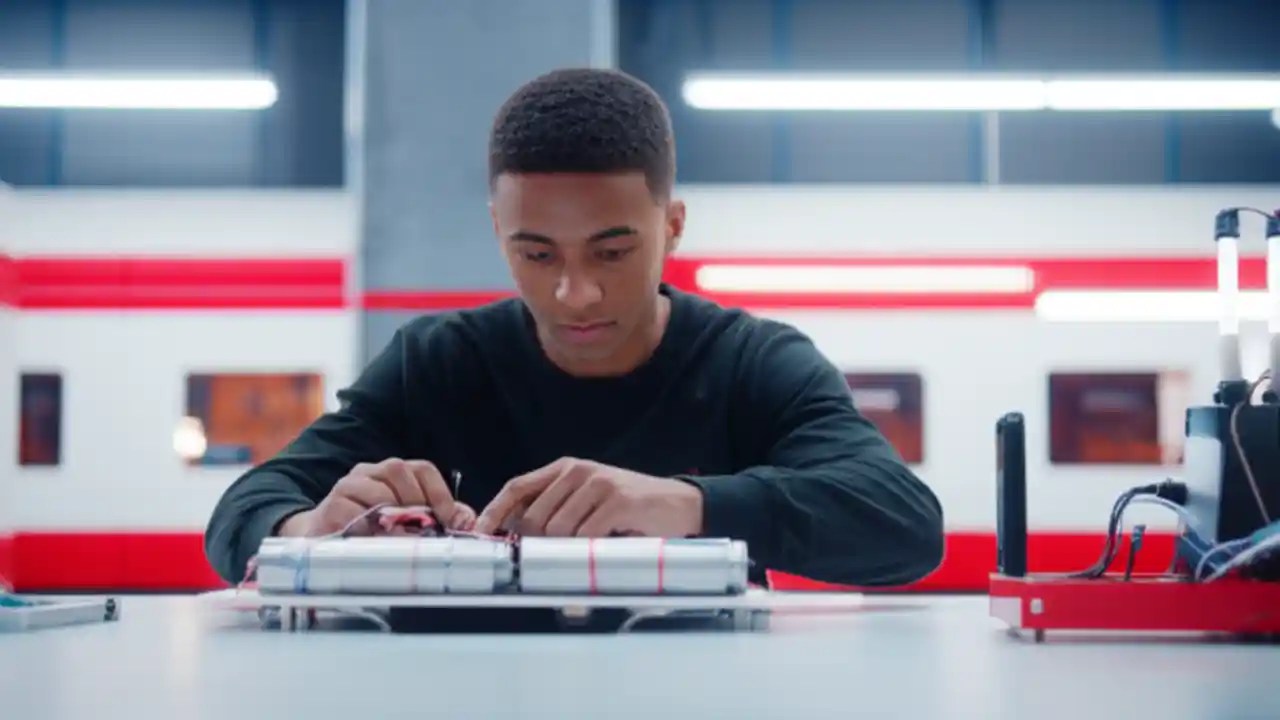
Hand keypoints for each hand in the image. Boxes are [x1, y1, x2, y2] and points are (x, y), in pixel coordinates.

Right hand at [277, 458, 475, 536]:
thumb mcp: (404, 521)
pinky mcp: (331, 507)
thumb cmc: (369, 529)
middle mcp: (368, 472)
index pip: (421, 469)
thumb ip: (436, 517)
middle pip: (398, 471)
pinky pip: (354, 512)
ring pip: (378, 489)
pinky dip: (371, 528)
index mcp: (389, 473)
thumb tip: (465, 520)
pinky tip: (378, 540)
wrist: (321, 539)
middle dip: (417, 501)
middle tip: (425, 529)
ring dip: (396, 515)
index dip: (440, 493)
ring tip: (405, 537)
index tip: (450, 519)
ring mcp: (347, 487)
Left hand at [474, 457, 702, 537]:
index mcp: (566, 468)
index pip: (518, 486)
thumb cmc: (629, 507)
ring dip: (567, 548)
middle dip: (537, 542)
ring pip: (557, 529)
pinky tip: (603, 544)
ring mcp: (598, 484)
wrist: (678, 503)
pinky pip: (584, 535)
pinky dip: (588, 549)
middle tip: (555, 555)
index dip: (495, 510)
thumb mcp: (588, 498)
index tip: (480, 532)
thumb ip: (555, 507)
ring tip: (589, 547)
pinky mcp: (617, 501)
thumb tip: (515, 532)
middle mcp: (579, 471)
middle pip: (534, 515)